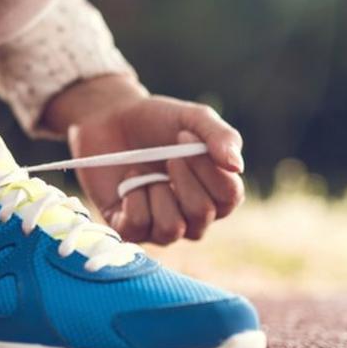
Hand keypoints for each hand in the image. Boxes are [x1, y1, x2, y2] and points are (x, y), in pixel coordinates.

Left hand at [42, 75, 244, 244]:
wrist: (109, 118)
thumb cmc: (156, 120)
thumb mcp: (192, 118)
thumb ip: (220, 136)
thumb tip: (237, 167)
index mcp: (215, 192)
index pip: (230, 197)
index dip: (210, 169)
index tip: (184, 136)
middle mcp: (191, 216)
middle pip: (201, 214)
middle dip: (183, 178)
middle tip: (168, 155)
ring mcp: (159, 225)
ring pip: (171, 229)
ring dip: (156, 192)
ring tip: (145, 172)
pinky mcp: (128, 227)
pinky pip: (137, 227)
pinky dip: (131, 198)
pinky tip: (127, 181)